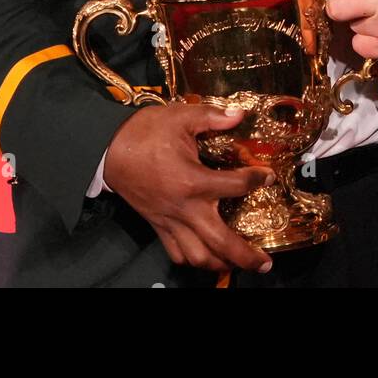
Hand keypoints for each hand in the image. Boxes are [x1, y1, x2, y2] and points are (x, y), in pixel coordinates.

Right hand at [104, 103, 275, 274]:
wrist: (109, 148)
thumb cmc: (144, 133)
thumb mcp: (181, 116)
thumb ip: (213, 116)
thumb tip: (239, 114)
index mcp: (193, 180)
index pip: (236, 186)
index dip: (257, 180)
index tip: (267, 176)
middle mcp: (184, 208)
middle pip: (220, 242)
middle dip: (245, 256)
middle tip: (265, 263)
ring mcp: (170, 220)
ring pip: (197, 256)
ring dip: (220, 263)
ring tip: (239, 264)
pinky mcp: (158, 225)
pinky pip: (176, 253)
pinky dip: (193, 259)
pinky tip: (206, 256)